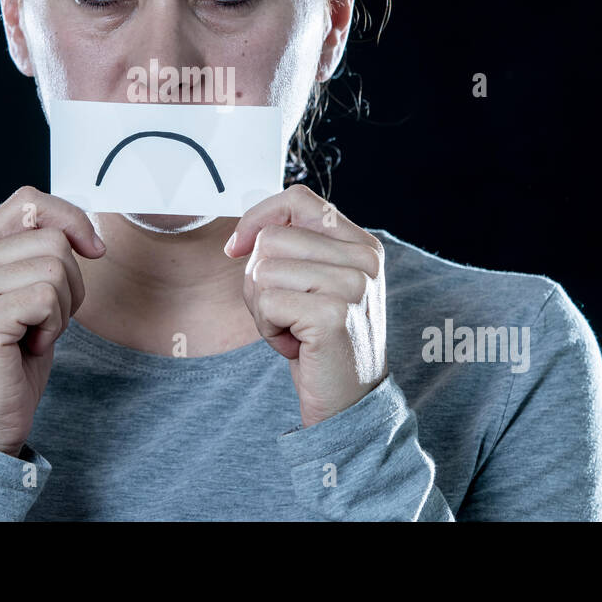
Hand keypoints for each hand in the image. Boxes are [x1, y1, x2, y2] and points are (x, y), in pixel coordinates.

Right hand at [0, 186, 104, 456]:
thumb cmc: (16, 357)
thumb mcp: (30, 293)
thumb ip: (42, 253)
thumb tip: (89, 233)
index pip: (28, 201)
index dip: (70, 218)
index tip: (93, 250)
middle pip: (51, 238)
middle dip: (71, 282)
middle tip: (47, 319)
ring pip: (54, 266)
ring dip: (62, 308)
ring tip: (35, 333)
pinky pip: (46, 297)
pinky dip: (54, 326)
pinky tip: (30, 347)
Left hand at [224, 183, 386, 428]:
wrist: (349, 403)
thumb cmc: (322, 342)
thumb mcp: (318, 285)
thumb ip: (297, 249)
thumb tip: (243, 236)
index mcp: (363, 245)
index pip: (298, 198)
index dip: (259, 218)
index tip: (238, 248)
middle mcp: (364, 259)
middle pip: (271, 238)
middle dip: (258, 280)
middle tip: (284, 313)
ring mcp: (352, 285)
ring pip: (263, 270)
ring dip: (262, 307)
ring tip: (292, 329)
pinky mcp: (333, 313)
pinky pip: (266, 302)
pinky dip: (268, 329)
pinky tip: (296, 346)